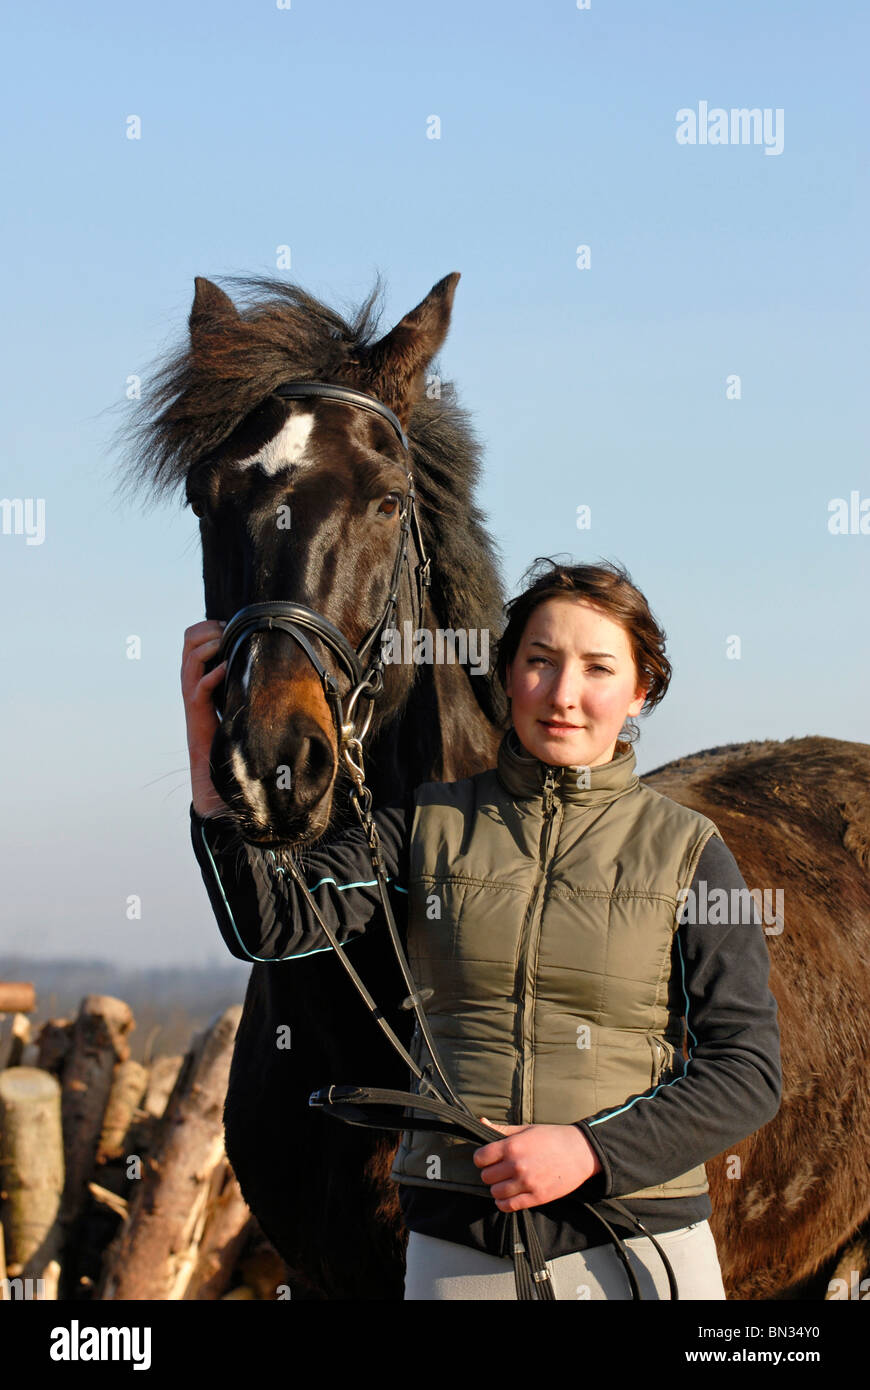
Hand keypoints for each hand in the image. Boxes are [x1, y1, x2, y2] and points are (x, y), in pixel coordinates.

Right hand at [181, 619, 229, 816]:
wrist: (214, 762)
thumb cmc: (229, 726)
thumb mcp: (235, 692)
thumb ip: (240, 673)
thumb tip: (265, 655)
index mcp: (197, 671)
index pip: (191, 636)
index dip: (207, 626)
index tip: (228, 626)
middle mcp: (191, 679)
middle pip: (188, 640)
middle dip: (208, 630)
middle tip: (227, 633)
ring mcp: (191, 693)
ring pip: (190, 657)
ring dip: (210, 646)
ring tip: (226, 646)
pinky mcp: (196, 709)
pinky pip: (199, 686)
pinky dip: (213, 674)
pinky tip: (228, 669)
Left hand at [472, 1118, 602, 1211]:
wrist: (580, 1152)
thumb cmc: (552, 1137)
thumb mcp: (526, 1129)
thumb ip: (501, 1129)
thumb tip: (481, 1122)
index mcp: (512, 1146)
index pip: (480, 1158)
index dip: (482, 1158)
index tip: (488, 1158)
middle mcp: (517, 1165)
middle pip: (486, 1176)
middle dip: (490, 1173)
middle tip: (499, 1170)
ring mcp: (527, 1183)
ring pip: (495, 1192)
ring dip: (497, 1188)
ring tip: (506, 1182)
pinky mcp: (536, 1197)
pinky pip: (509, 1206)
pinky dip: (504, 1202)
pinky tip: (509, 1195)